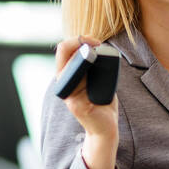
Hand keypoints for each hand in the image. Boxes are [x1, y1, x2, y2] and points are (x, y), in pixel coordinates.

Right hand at [55, 37, 118, 168]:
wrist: (106, 128)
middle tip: (96, 42)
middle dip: (79, 42)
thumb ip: (93, 67)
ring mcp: (68, 95)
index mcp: (67, 77)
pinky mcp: (76, 105)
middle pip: (63, 54)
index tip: (95, 40)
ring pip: (69, 66)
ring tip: (97, 49)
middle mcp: (63, 84)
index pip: (64, 51)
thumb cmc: (102, 102)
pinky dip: (86, 71)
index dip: (77, 40)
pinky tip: (94, 64)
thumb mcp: (96, 80)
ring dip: (82, 54)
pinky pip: (79, 83)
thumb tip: (97, 49)